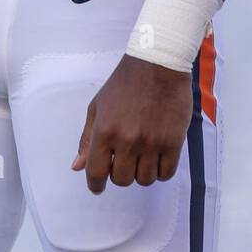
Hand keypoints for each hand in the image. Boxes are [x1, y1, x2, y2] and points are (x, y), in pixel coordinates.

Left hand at [72, 53, 192, 193]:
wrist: (158, 64)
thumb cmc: (124, 84)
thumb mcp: (98, 106)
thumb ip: (87, 138)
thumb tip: (77, 166)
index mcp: (104, 130)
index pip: (96, 172)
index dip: (95, 185)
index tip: (98, 186)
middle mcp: (127, 140)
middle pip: (122, 180)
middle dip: (120, 173)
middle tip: (124, 159)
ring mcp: (151, 142)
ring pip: (144, 180)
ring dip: (141, 172)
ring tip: (142, 154)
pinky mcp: (173, 142)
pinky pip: (165, 173)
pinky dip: (160, 170)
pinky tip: (157, 156)